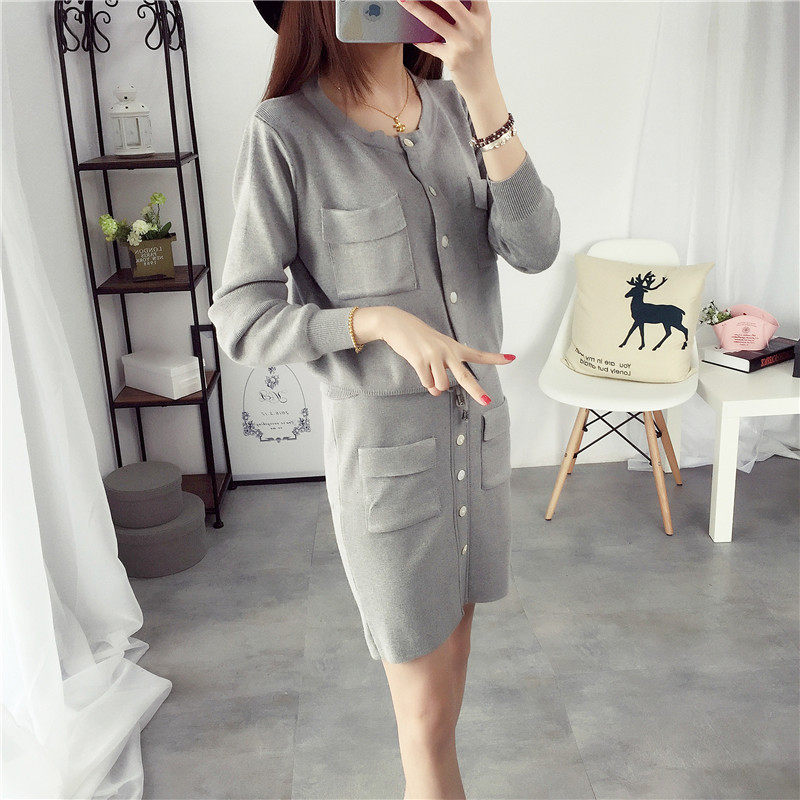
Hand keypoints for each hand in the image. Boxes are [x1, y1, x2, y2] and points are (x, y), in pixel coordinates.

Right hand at [353, 306, 514, 403]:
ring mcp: (434, 355)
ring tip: (428, 376)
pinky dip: (424, 382)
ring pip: (440, 385)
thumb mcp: (434, 349)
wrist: (396, 323)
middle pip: (465, 376)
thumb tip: (438, 391)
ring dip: (435, 387)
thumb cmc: (417, 337)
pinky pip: (426, 382)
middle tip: (486, 401)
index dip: (495, 358)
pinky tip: (420, 371)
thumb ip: (440, 371)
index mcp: (454, 347)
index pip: (478, 354)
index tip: (511, 359)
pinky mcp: (420, 359)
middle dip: (476, 390)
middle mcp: (447, 351)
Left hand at [396, 0, 495, 98]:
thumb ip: (466, 12)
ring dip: (415, 8)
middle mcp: (474, 27)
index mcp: (483, 15)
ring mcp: (463, 43)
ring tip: (402, 0)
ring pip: (434, 21)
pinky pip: (430, 46)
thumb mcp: (478, 28)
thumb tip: (440, 2)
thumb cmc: (477, 52)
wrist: (482, 84)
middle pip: (449, 0)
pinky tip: (411, 37)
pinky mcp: (452, 59)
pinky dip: (419, 41)